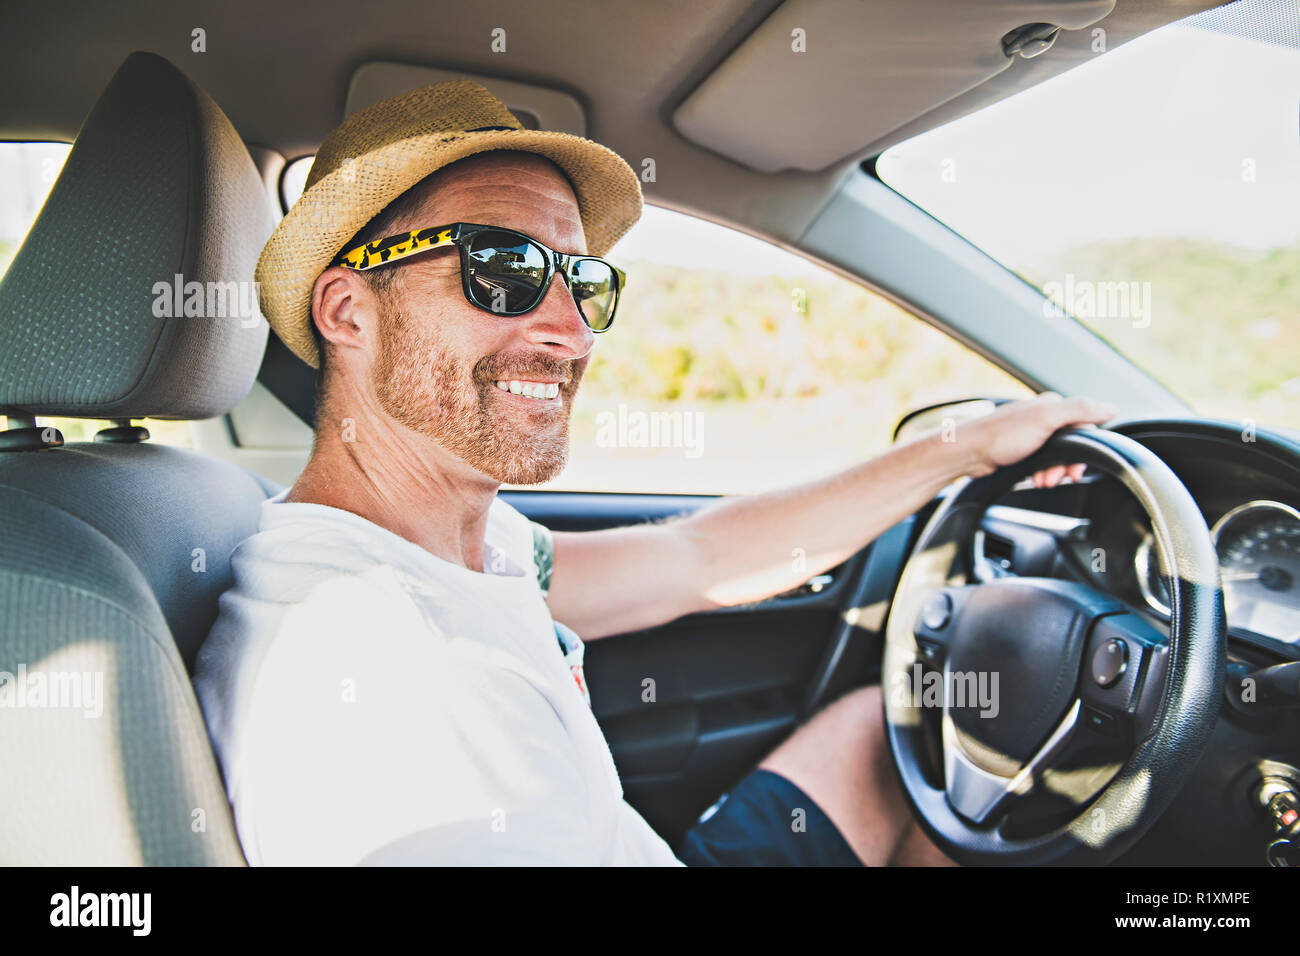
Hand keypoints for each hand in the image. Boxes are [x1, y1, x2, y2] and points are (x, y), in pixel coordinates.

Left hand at [962, 392, 1118, 483]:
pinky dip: (1042, 472)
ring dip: (1054, 471)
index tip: (1076, 469)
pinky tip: (1036, 479)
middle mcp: (1042, 417)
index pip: (1085, 426)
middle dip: (1067, 465)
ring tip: (1043, 481)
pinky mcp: (1021, 449)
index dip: (1084, 450)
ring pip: (1057, 455)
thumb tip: (1111, 407)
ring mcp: (1031, 433)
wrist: (967, 453)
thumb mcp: (1045, 420)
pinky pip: (1042, 462)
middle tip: (1059, 478)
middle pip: (1072, 444)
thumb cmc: (1001, 436)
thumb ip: (1078, 411)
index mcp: (1051, 406)